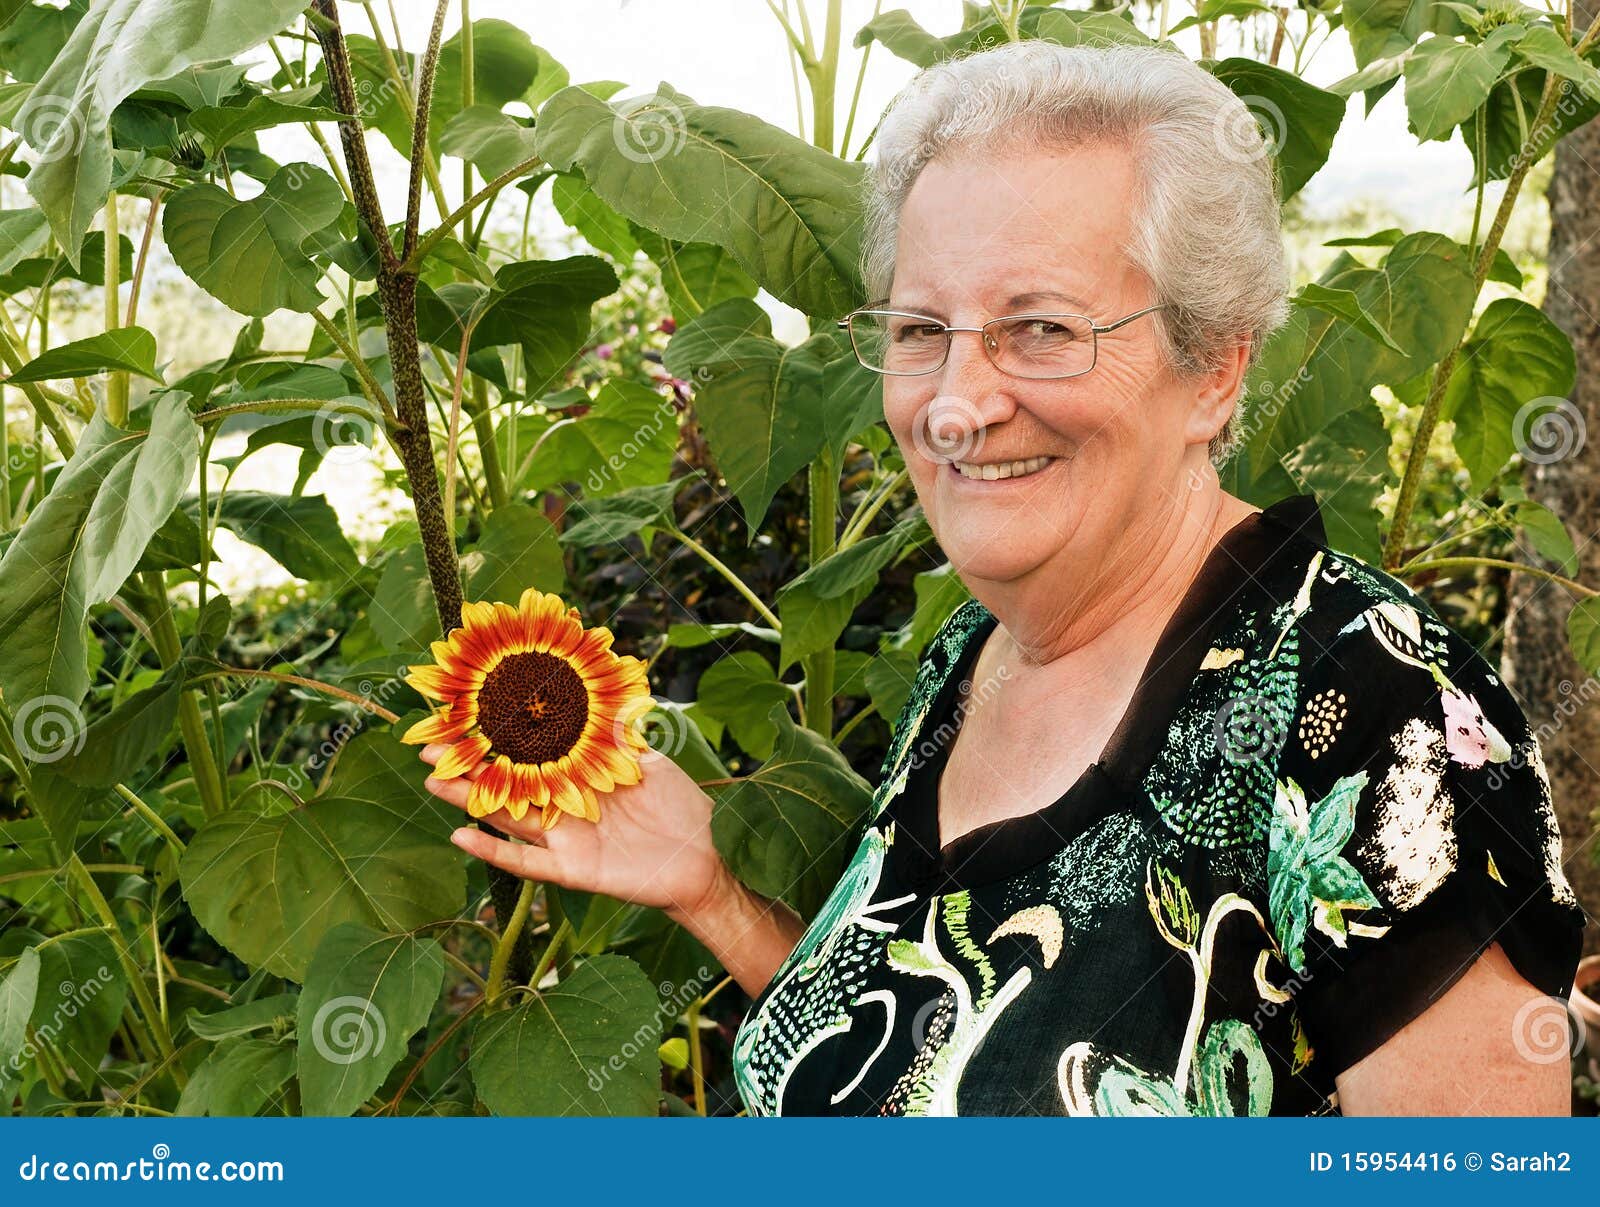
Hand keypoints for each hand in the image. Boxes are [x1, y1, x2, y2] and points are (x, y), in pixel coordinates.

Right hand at [420, 743, 732, 922]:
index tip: (463, 715)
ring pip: (507, 817)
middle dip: (469, 765)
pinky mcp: (572, 868)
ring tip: (432, 782)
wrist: (706, 852)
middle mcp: (564, 804)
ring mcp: (565, 837)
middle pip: (507, 783)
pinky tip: (460, 836)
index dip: (498, 737)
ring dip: (469, 802)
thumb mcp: (647, 758)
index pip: (531, 753)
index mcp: (579, 775)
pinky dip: (493, 852)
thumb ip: (615, 732)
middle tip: (428, 747)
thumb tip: (591, 690)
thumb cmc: (681, 803)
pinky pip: (526, 863)